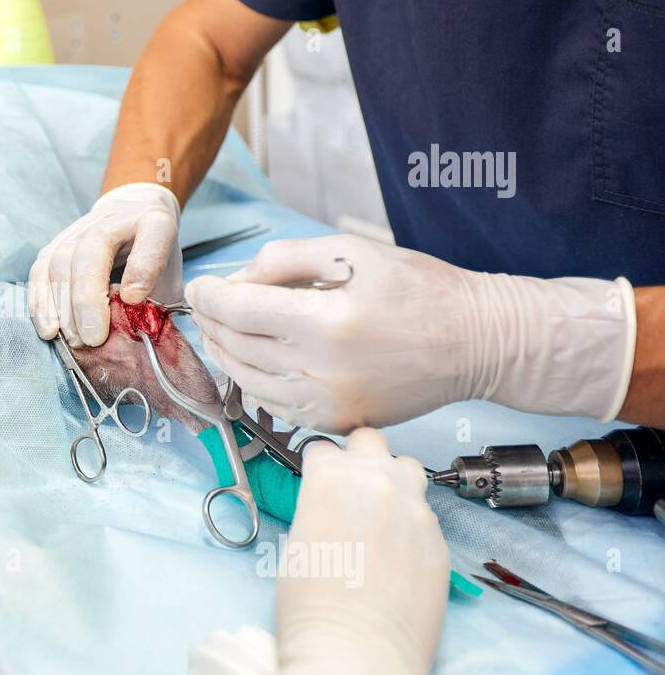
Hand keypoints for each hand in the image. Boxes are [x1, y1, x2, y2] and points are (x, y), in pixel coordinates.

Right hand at [28, 182, 181, 346]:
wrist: (131, 214)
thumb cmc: (151, 254)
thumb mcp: (170, 276)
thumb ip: (159, 301)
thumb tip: (138, 333)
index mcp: (153, 222)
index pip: (152, 234)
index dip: (143, 266)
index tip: (135, 298)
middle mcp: (113, 219)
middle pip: (91, 251)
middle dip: (88, 299)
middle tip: (94, 339)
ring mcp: (79, 228)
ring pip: (59, 261)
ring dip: (62, 306)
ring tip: (73, 339)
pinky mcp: (55, 243)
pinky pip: (40, 271)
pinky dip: (41, 302)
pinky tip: (49, 329)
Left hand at [184, 234, 634, 432]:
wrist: (474, 342)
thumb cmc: (418, 289)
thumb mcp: (350, 251)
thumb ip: (282, 260)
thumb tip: (233, 281)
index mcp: (326, 321)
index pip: (238, 310)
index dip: (209, 296)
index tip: (200, 285)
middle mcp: (322, 370)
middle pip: (236, 345)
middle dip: (212, 322)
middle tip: (208, 304)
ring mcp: (327, 404)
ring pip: (246, 380)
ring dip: (225, 352)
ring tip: (222, 329)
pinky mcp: (334, 422)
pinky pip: (272, 404)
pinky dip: (251, 380)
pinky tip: (251, 359)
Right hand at [250, 428, 447, 674]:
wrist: (358, 654)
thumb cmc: (310, 608)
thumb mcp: (296, 544)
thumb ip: (317, 508)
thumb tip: (328, 507)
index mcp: (330, 478)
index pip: (322, 448)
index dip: (316, 465)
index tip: (314, 480)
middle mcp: (377, 482)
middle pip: (370, 441)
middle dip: (357, 457)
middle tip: (347, 487)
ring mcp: (415, 510)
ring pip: (408, 468)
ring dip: (392, 480)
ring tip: (379, 513)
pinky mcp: (440, 541)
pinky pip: (425, 515)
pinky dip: (410, 523)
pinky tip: (397, 555)